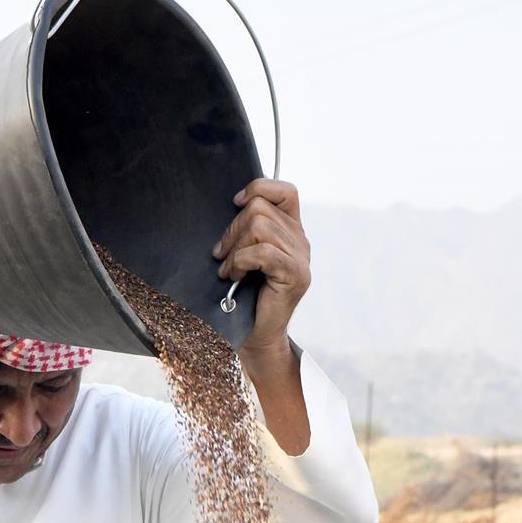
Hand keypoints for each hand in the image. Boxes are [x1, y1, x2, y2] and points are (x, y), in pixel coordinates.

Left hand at [210, 178, 309, 355]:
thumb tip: (229, 204)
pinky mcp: (296, 275)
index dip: (258, 188)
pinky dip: (241, 261)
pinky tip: (234, 276)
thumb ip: (246, 228)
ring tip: (227, 268)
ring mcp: (300, 258)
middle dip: (232, 229)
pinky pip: (263, 252)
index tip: (235, 204)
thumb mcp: (244, 252)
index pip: (285, 191)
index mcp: (291, 230)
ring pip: (259, 227)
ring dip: (234, 247)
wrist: (255, 334)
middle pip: (260, 208)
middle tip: (220, 254)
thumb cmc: (244, 294)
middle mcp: (300, 240)